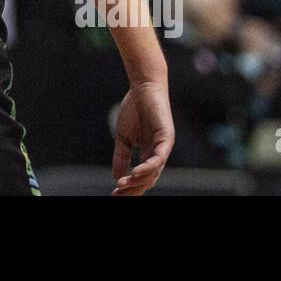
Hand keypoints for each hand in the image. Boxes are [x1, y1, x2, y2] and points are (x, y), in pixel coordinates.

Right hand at [112, 80, 173, 195]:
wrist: (143, 87)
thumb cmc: (134, 109)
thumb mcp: (123, 137)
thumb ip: (121, 156)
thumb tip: (116, 178)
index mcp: (149, 154)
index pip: (141, 177)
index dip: (129, 187)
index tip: (114, 193)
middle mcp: (159, 153)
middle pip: (149, 179)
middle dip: (133, 188)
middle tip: (117, 193)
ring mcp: (164, 146)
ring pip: (154, 172)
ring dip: (139, 180)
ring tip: (123, 184)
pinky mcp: (166, 137)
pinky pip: (159, 158)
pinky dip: (148, 167)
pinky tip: (136, 172)